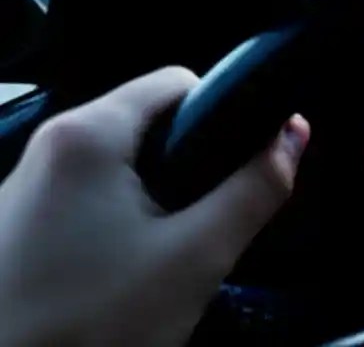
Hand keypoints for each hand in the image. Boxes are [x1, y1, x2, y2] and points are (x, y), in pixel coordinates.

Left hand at [0, 67, 308, 345]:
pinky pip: (79, 203)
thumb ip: (256, 189)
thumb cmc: (91, 325)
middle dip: (185, 170)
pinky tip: (114, 278)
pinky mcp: (9, 229)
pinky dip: (108, 227)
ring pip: (113, 170)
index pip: (178, 82)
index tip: (238, 169)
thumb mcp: (196, 258)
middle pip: (145, 127)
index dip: (224, 118)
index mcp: (87, 136)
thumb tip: (295, 136)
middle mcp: (43, 148)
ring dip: (148, 202)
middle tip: (198, 230)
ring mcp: (17, 190)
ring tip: (157, 261)